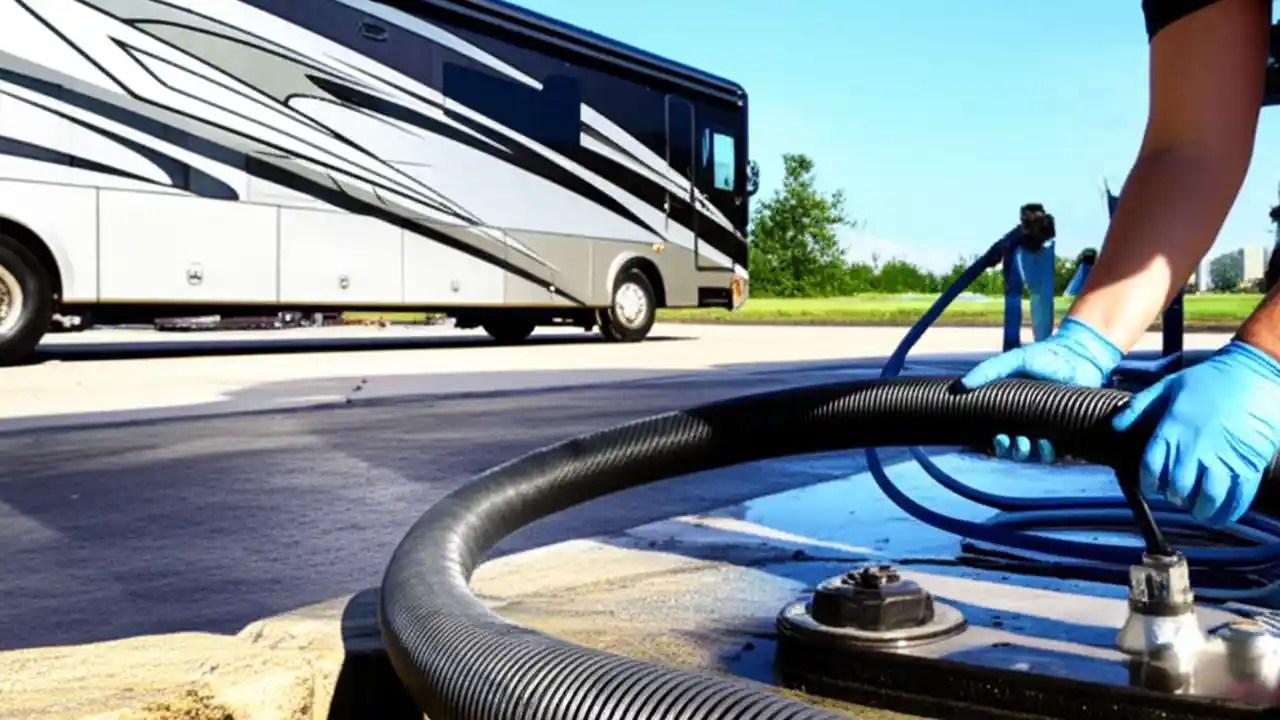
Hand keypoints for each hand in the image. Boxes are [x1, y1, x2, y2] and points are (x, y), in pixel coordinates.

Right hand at [961, 317, 1123, 462]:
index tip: (998, 437)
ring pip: (1033, 454)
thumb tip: (961, 386)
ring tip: (1030, 444)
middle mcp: (1028, 422)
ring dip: (1028, 454)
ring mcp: (1048, 428)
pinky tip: (1048, 445)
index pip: (998, 434)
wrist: (1080, 355)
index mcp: (1012, 409)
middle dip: (1010, 450)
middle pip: (1013, 449)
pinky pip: (1055, 452)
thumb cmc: (1046, 357)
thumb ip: (988, 371)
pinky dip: (1049, 454)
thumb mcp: (1014, 360)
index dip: (996, 443)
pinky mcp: (1066, 431)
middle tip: (1012, 441)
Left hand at [1112, 340, 1279, 526]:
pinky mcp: (1249, 464)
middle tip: (1176, 495)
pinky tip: (1219, 515)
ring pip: (1206, 498)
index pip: (1151, 470)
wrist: (1254, 373)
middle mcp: (1196, 448)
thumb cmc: (1209, 379)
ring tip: (1196, 508)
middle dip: (1173, 496)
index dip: (1148, 484)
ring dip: (1199, 509)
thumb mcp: (1167, 386)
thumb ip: (1138, 408)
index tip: (1152, 486)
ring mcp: (1224, 458)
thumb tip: (1116, 426)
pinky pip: (1237, 498)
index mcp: (1172, 430)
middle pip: (1177, 488)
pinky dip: (1227, 512)